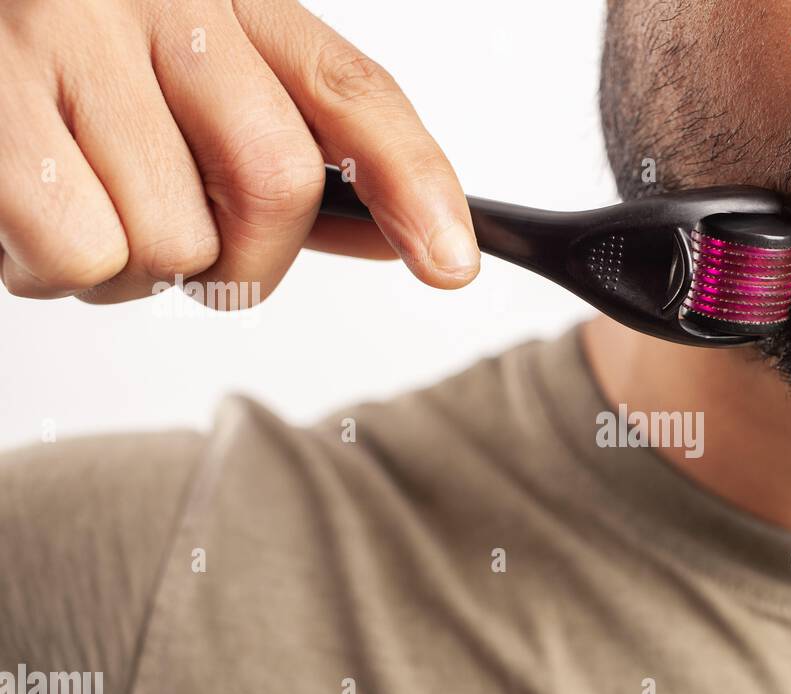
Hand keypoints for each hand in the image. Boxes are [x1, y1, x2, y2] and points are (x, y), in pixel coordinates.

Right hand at [0, 0, 479, 305]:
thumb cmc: (81, 74)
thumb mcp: (198, 91)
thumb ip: (294, 161)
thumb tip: (396, 237)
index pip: (354, 93)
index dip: (416, 183)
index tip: (450, 263)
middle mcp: (156, 0)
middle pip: (277, 182)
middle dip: (245, 261)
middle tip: (191, 250)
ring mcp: (69, 38)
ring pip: (175, 240)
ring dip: (136, 270)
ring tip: (83, 209)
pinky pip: (81, 252)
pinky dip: (57, 271)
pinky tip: (28, 214)